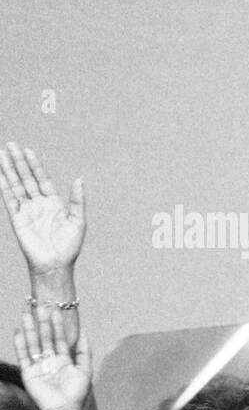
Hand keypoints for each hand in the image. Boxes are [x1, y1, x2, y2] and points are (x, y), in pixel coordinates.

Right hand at [0, 144, 84, 273]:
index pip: (42, 179)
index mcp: (54, 203)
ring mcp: (27, 210)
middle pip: (26, 178)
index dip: (35, 165)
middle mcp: (39, 204)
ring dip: (9, 170)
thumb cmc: (69, 246)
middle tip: (11, 145)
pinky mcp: (17, 219)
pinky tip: (0, 175)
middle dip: (19, 162)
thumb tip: (79, 179)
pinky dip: (4, 187)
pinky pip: (9, 199)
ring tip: (2, 154)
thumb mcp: (78, 220)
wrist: (55, 264)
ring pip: (16, 185)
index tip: (28, 151)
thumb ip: (77, 200)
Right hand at [13, 305, 90, 409]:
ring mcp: (38, 365)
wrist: (63, 409)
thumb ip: (83, 351)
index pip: (59, 338)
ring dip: (30, 329)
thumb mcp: (84, 369)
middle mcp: (49, 360)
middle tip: (40, 306)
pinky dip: (20, 343)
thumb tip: (84, 331)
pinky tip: (18, 331)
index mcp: (63, 360)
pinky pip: (23, 355)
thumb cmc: (76, 392)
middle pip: (45, 338)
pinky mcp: (28, 372)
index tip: (54, 310)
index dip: (57, 324)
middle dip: (43, 322)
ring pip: (33, 343)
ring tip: (26, 313)